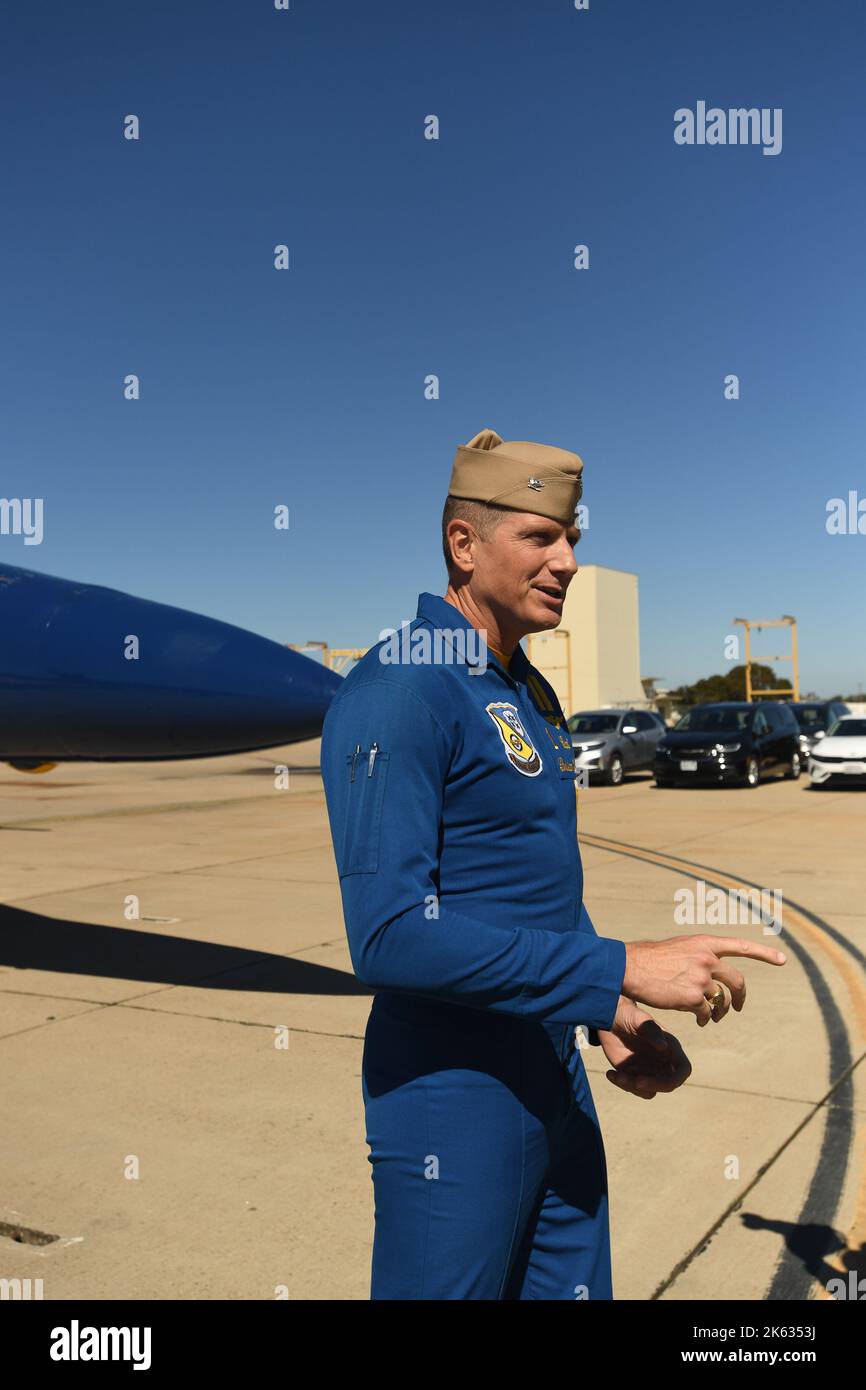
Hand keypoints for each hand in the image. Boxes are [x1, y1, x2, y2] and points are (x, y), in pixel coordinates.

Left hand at [597, 998, 691, 1099]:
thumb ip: (651, 1031)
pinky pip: (633, 1088)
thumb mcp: (639, 1019)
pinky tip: (610, 1073)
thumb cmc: (628, 1014)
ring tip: (616, 1074)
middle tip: (634, 1081)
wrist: (610, 1018)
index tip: (657, 1081)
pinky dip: (622, 1085)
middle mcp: (663, 1062)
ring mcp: (649, 1070)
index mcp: (671, 1048)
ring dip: (633, 1087)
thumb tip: (663, 1046)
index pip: (683, 1070)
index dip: (674, 1080)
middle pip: (667, 1085)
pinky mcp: (634, 1074)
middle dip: (651, 1086)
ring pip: (649, 1091)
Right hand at [622, 934, 784, 1025]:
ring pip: (719, 1000)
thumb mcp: (679, 948)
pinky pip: (705, 1012)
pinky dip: (702, 1018)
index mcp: (704, 943)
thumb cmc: (649, 958)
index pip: (742, 946)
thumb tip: (710, 976)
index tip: (782, 960)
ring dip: (716, 1012)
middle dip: (739, 997)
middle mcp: (707, 959)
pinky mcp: (693, 998)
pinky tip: (696, 1020)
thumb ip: (698, 958)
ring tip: (708, 1017)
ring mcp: (702, 979)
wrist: (630, 967)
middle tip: (736, 1007)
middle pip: (737, 981)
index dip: (764, 953)